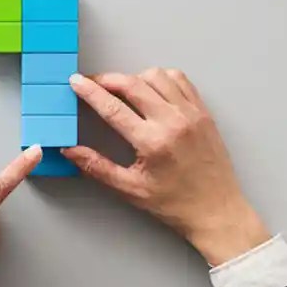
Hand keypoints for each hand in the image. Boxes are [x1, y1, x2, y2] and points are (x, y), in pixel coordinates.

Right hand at [62, 70, 269, 265]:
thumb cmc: (175, 204)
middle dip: (107, 79)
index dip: (90, 91)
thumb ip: (97, 167)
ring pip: (156, 76)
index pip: (113, 107)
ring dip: (134, 77)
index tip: (76, 81)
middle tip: (93, 82)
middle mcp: (173, 122)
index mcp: (153, 142)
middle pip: (132, 84)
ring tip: (123, 90)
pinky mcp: (203, 112)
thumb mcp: (131, 190)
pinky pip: (180, 80)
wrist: (217, 210)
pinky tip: (152, 90)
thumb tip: (70, 150)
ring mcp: (191, 113)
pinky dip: (161, 78)